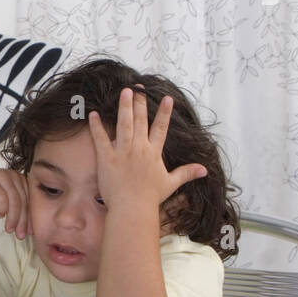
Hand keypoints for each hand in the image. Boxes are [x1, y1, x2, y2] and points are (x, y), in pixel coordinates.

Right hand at [0, 168, 28, 238]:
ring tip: (9, 230)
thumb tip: (30, 228)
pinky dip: (2, 209)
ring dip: (13, 218)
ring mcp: (1, 176)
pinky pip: (1, 198)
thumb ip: (18, 210)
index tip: (30, 232)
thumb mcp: (6, 202)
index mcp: (20, 179)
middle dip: (23, 220)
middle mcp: (13, 175)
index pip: (30, 200)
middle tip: (21, 235)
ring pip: (14, 200)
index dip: (31, 217)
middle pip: (23, 201)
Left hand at [86, 87, 205, 210]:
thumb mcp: (171, 183)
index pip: (161, 128)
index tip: (167, 98)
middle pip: (141, 121)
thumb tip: (204, 170)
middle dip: (141, 103)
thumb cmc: (150, 197)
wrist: (132, 208)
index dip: (165, 113)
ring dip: (124, 107)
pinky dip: (96, 126)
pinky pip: (100, 139)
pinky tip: (93, 114)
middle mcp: (139, 148)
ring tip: (124, 92)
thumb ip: (187, 173)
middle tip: (139, 88)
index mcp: (154, 153)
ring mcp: (123, 152)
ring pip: (124, 124)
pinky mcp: (107, 158)